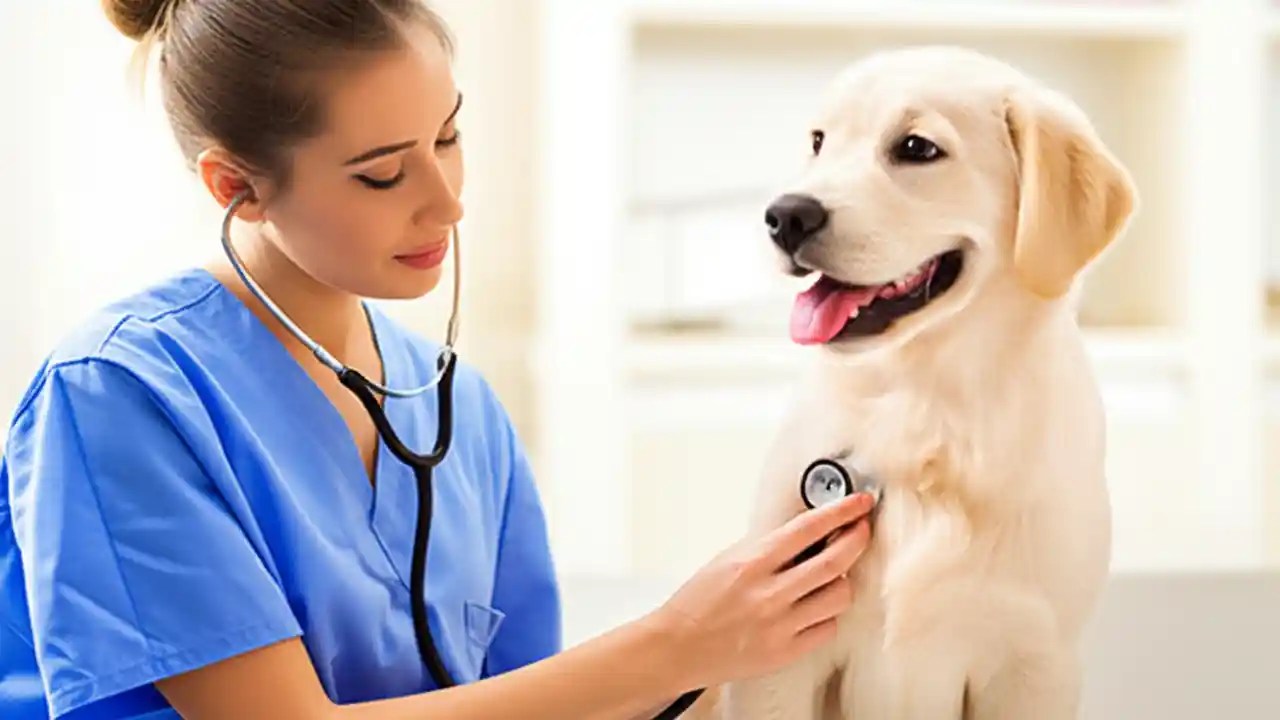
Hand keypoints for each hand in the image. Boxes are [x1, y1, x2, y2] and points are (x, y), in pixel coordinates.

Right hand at [649, 492, 875, 691]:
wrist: (678, 647)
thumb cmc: (697, 602)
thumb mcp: (727, 559)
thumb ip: (767, 547)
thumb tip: (807, 532)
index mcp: (752, 562)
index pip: (809, 528)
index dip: (841, 511)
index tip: (859, 503)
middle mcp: (769, 593)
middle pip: (836, 561)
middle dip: (857, 539)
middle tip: (863, 529)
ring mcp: (780, 625)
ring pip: (839, 596)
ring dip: (844, 581)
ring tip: (832, 576)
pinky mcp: (786, 652)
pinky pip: (827, 628)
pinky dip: (827, 614)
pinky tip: (815, 607)